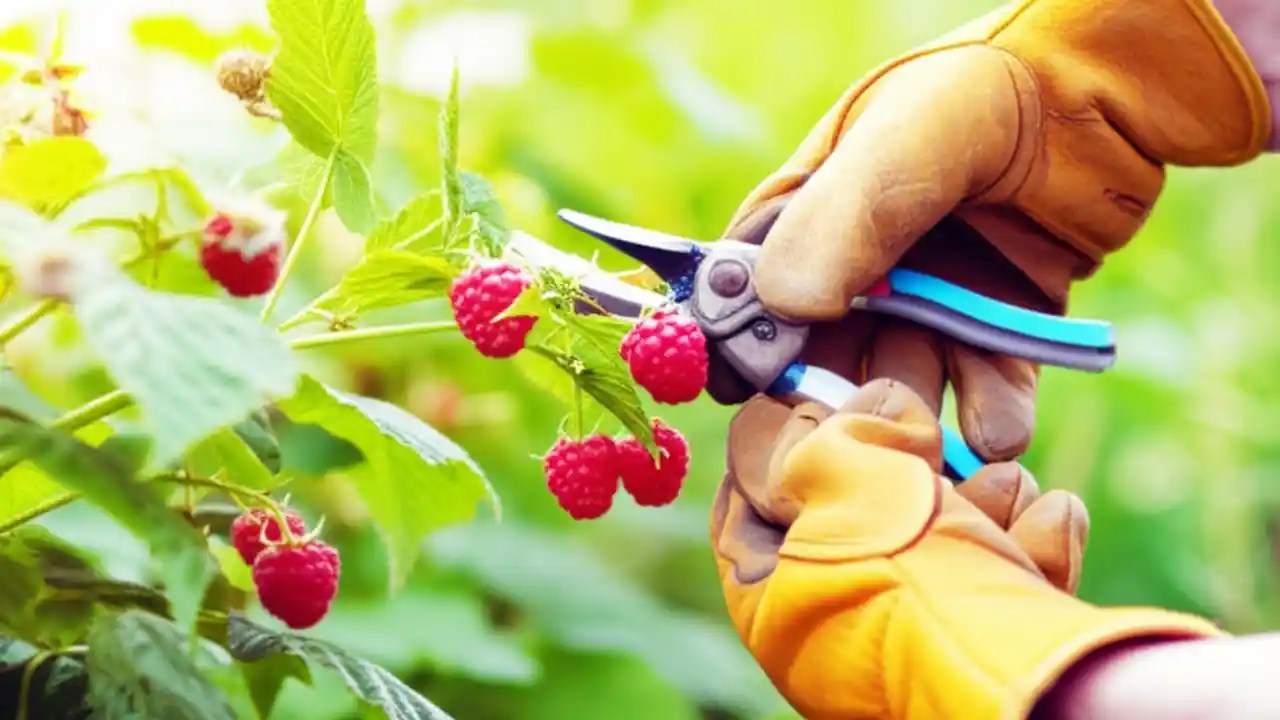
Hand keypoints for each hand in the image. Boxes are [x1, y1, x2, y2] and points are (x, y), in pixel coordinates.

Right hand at [708, 0, 1271, 461]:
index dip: (746, 349)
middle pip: (814, 364)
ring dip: (914, 416)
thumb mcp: (900, 142)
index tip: (764, 388)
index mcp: (800, 222)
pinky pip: (982, 395)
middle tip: (856, 424)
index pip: (745, 298)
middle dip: (834, 401)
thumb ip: (841, 218)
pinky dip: (989, 418)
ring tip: (932, 422)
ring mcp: (925, 308)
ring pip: (900, 390)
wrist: (1101, 94)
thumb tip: (784, 306)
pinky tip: (998, 424)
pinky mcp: (995, 335)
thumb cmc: (979, 97)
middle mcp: (853, 275)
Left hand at [711, 380, 1219, 718]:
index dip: (789, 431)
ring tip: (999, 486)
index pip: (753, 496)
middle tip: (930, 440)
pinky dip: (1034, 534)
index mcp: (773, 601)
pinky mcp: (1008, 634)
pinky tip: (1045, 522)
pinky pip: (1013, 563)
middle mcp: (842, 625)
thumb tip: (878, 406)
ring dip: (986, 491)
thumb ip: (834, 430)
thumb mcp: (841, 482)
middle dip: (912, 459)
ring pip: (950, 526)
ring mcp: (927, 634)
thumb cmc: (915, 582)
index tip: (833, 396)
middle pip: (866, 503)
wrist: (1033, 680)